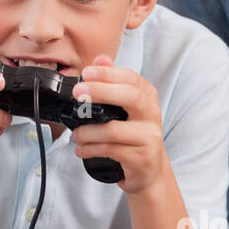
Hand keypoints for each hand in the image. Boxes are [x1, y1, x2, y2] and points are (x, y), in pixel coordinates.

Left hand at [70, 54, 166, 194]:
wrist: (149, 170)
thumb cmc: (133, 135)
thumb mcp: (125, 108)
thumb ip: (113, 82)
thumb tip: (100, 59)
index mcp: (147, 97)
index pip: (131, 78)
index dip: (108, 73)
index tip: (86, 72)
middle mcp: (152, 114)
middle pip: (130, 96)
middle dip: (101, 91)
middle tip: (77, 93)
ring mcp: (150, 137)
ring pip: (114, 130)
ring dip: (88, 132)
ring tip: (76, 134)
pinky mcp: (142, 158)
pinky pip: (111, 151)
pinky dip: (91, 149)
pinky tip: (82, 149)